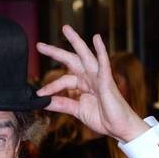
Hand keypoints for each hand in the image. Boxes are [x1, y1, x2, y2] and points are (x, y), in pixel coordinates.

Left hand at [36, 26, 147, 142]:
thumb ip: (62, 104)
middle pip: (71, 61)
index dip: (50, 86)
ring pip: (85, 56)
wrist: (119, 128)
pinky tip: (96, 39)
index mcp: (83, 85)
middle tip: (39, 45)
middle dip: (56, 52)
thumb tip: (44, 102)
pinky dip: (101, 51)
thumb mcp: (77, 110)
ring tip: (65, 29)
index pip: (63, 80)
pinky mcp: (107, 81)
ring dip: (76, 42)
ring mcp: (99, 77)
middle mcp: (90, 77)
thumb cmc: (103, 118)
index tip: (39, 94)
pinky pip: (103, 64)